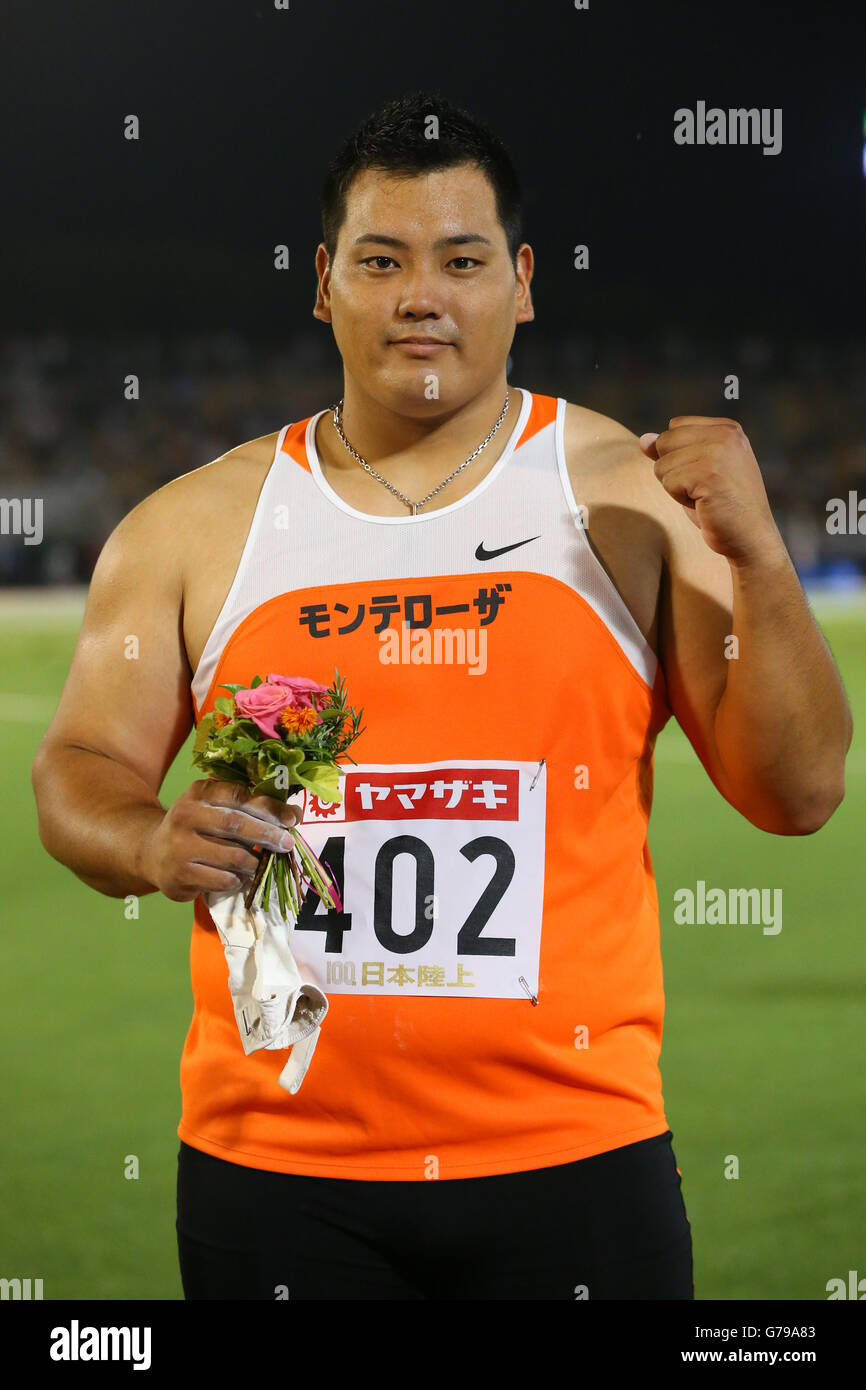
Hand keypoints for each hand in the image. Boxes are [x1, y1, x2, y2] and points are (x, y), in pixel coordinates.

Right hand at [138, 779, 301, 901]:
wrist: (151, 853)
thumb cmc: (196, 828)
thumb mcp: (217, 809)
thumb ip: (253, 808)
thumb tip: (295, 814)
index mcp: (199, 793)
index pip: (239, 796)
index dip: (269, 808)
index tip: (291, 819)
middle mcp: (186, 815)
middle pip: (237, 824)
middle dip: (268, 835)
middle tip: (287, 844)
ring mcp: (181, 846)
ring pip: (234, 856)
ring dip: (255, 862)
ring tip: (260, 862)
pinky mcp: (181, 874)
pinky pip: (224, 879)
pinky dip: (238, 880)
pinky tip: (238, 876)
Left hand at [639, 416, 783, 565]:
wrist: (750, 537)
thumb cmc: (722, 506)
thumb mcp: (697, 471)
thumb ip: (672, 451)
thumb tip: (643, 439)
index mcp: (727, 428)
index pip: (675, 426)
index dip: (677, 454)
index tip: (705, 474)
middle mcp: (725, 434)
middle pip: (665, 441)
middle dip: (673, 470)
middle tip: (702, 487)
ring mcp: (718, 452)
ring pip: (662, 464)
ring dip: (676, 487)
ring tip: (704, 496)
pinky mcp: (709, 474)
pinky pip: (668, 482)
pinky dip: (679, 499)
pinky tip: (703, 504)